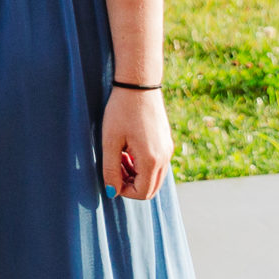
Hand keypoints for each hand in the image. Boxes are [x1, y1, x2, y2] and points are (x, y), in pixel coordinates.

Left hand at [104, 84, 173, 198]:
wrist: (138, 85)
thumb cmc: (121, 111)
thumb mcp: (110, 141)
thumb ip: (110, 169)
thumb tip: (112, 192)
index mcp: (152, 160)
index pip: (142, 193)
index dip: (124, 191)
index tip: (110, 176)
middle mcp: (165, 158)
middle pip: (151, 188)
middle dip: (130, 184)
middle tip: (113, 167)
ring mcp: (168, 150)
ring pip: (154, 177)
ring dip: (135, 174)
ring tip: (118, 156)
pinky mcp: (166, 143)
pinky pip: (157, 164)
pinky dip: (142, 164)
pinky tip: (127, 149)